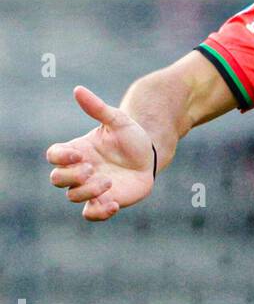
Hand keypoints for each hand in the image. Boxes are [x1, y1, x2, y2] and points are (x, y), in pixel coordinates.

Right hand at [46, 86, 154, 221]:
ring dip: (88, 191)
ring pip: (73, 196)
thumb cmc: (130, 136)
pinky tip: (114, 203)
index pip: (53, 156)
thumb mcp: (117, 120)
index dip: (59, 158)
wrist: (150, 155)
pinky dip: (99, 212)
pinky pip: (91, 214)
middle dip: (70, 176)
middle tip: (92, 168)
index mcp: (77, 151)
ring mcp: (91, 187)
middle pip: (57, 179)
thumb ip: (97, 108)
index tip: (79, 154)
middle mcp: (80, 171)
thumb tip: (78, 89)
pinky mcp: (105, 201)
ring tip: (109, 181)